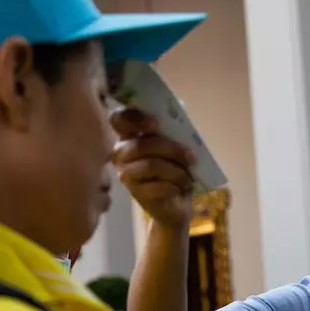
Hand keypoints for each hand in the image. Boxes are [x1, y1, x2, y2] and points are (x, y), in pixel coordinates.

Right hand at [111, 108, 195, 227]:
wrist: (176, 202)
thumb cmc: (175, 168)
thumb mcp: (176, 144)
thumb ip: (172, 127)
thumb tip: (178, 108)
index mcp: (129, 136)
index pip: (118, 119)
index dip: (135, 118)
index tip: (156, 124)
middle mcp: (121, 154)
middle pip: (141, 144)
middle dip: (171, 148)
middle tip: (191, 156)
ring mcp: (125, 174)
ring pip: (151, 165)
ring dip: (176, 169)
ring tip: (187, 175)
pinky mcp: (136, 194)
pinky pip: (158, 186)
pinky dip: (175, 185)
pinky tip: (181, 187)